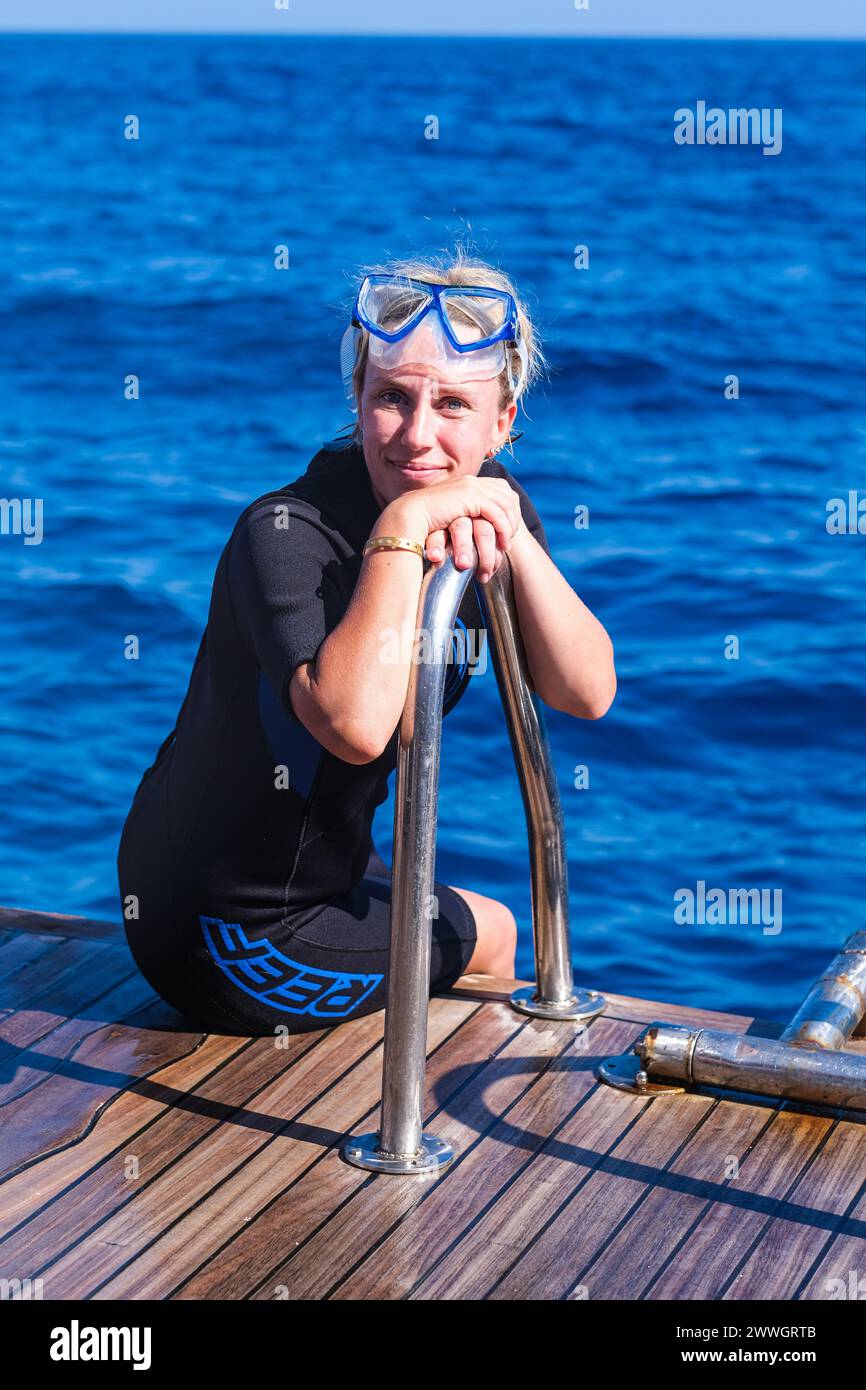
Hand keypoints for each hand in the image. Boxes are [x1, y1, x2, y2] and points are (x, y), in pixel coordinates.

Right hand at [387, 476, 524, 584]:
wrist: (408, 516)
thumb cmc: (424, 521)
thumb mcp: (450, 515)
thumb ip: (463, 515)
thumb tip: (474, 525)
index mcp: (468, 483)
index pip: (501, 490)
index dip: (509, 510)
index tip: (507, 530)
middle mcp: (472, 482)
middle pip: (508, 495)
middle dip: (514, 517)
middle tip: (510, 538)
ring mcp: (472, 487)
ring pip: (506, 504)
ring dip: (510, 526)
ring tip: (506, 544)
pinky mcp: (471, 497)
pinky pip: (498, 513)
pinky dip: (504, 529)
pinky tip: (501, 543)